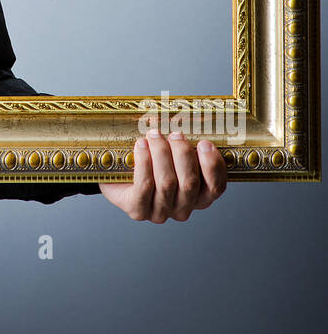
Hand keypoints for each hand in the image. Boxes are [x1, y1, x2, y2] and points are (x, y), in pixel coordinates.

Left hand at [98, 131, 226, 221]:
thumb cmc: (151, 161)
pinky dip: (144, 162)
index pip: (216, 187)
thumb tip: (188, 121)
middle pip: (190, 183)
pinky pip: (145, 186)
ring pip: (167, 183)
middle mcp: (182, 209)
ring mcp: (161, 212)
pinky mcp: (138, 210)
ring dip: (161, 154)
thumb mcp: (174, 152)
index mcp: (199, 197)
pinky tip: (141, 145)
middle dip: (183, 153)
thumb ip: (185, 144)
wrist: (118, 173)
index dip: (212, 165)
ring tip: (155, 135)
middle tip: (175, 134)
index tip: (205, 143)